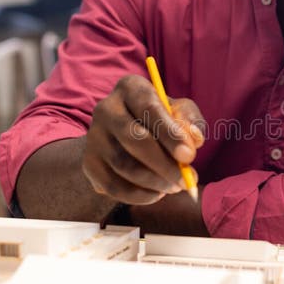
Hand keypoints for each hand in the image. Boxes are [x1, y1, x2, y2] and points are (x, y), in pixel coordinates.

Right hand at [82, 74, 204, 204]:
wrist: (127, 135)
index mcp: (130, 88)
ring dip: (154, 181)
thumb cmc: (161, 121)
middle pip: (134, 138)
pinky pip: (113, 185)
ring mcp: (94, 137)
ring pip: (124, 165)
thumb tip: (194, 139)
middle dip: (164, 164)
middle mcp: (106, 108)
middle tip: (186, 181)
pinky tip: (156, 193)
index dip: (171, 134)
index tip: (189, 156)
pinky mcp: (89, 163)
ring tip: (175, 187)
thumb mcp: (180, 113)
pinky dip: (138, 195)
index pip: (149, 109)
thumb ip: (191, 122)